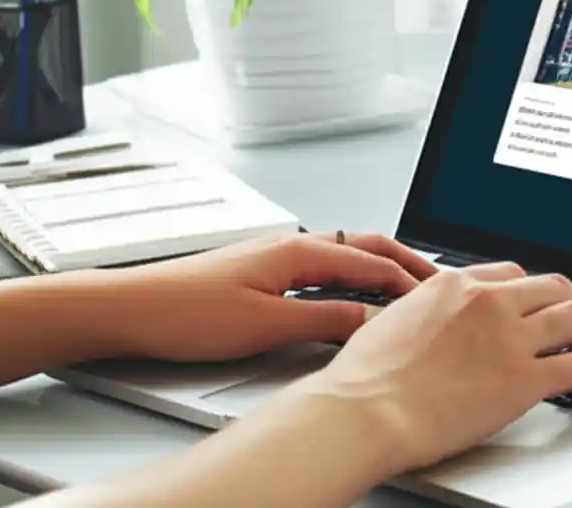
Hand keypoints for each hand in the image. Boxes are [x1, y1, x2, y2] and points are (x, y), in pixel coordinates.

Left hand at [105, 233, 435, 361]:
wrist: (131, 308)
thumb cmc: (185, 312)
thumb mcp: (266, 326)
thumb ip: (324, 321)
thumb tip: (371, 322)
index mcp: (299, 252)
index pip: (374, 262)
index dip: (412, 281)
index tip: (441, 298)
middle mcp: (292, 245)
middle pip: (367, 246)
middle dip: (407, 264)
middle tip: (439, 284)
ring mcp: (277, 256)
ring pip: (346, 255)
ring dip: (381, 268)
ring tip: (407, 290)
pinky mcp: (264, 271)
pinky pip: (325, 268)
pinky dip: (354, 277)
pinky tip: (354, 298)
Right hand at [282, 262, 571, 474]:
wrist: (366, 413)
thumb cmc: (366, 377)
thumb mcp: (393, 318)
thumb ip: (426, 310)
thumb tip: (432, 319)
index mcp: (455, 285)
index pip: (511, 274)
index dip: (527, 293)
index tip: (532, 306)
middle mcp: (488, 303)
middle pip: (551, 287)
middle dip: (563, 304)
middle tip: (568, 323)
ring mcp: (510, 340)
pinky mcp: (524, 381)